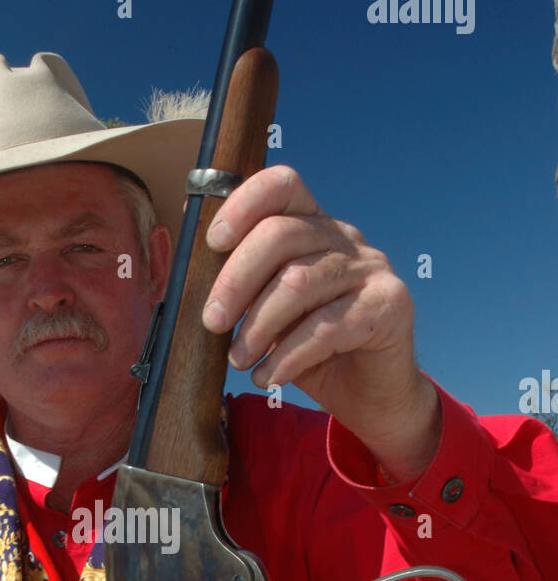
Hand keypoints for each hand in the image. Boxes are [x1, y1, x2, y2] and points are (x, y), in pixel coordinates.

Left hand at [202, 165, 441, 481]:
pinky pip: (327, 327)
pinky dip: (287, 357)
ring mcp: (372, 269)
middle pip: (281, 234)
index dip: (244, 204)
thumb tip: (190, 262)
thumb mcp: (268, 313)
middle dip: (236, 279)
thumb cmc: (309, 350)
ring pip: (298, 282)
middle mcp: (345, 238)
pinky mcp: (389, 306)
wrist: (368, 394)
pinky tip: (267, 377)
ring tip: (238, 360)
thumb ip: (242, 286)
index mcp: (313, 227)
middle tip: (212, 322)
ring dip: (257, 326)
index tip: (213, 242)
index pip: (282, 186)